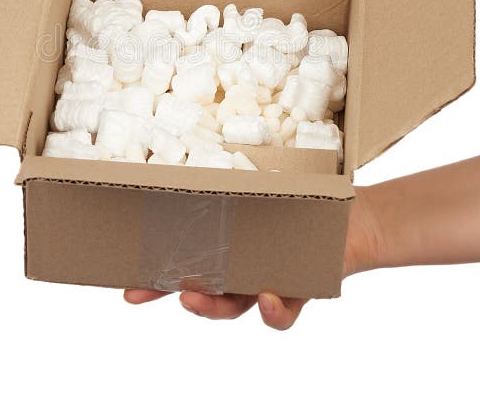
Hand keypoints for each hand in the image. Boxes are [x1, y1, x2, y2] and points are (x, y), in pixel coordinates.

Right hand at [124, 186, 384, 329]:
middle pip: (199, 290)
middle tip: (138, 293)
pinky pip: (282, 313)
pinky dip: (273, 311)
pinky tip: (267, 298)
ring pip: (233, 307)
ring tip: (191, 297)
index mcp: (227, 249)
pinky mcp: (298, 293)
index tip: (126, 283)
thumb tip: (199, 166)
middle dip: (166, 292)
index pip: (185, 266)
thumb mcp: (267, 186)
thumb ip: (237, 184)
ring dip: (210, 305)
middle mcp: (242, 272)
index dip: (154, 278)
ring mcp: (266, 284)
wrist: (353, 221)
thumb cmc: (304, 200)